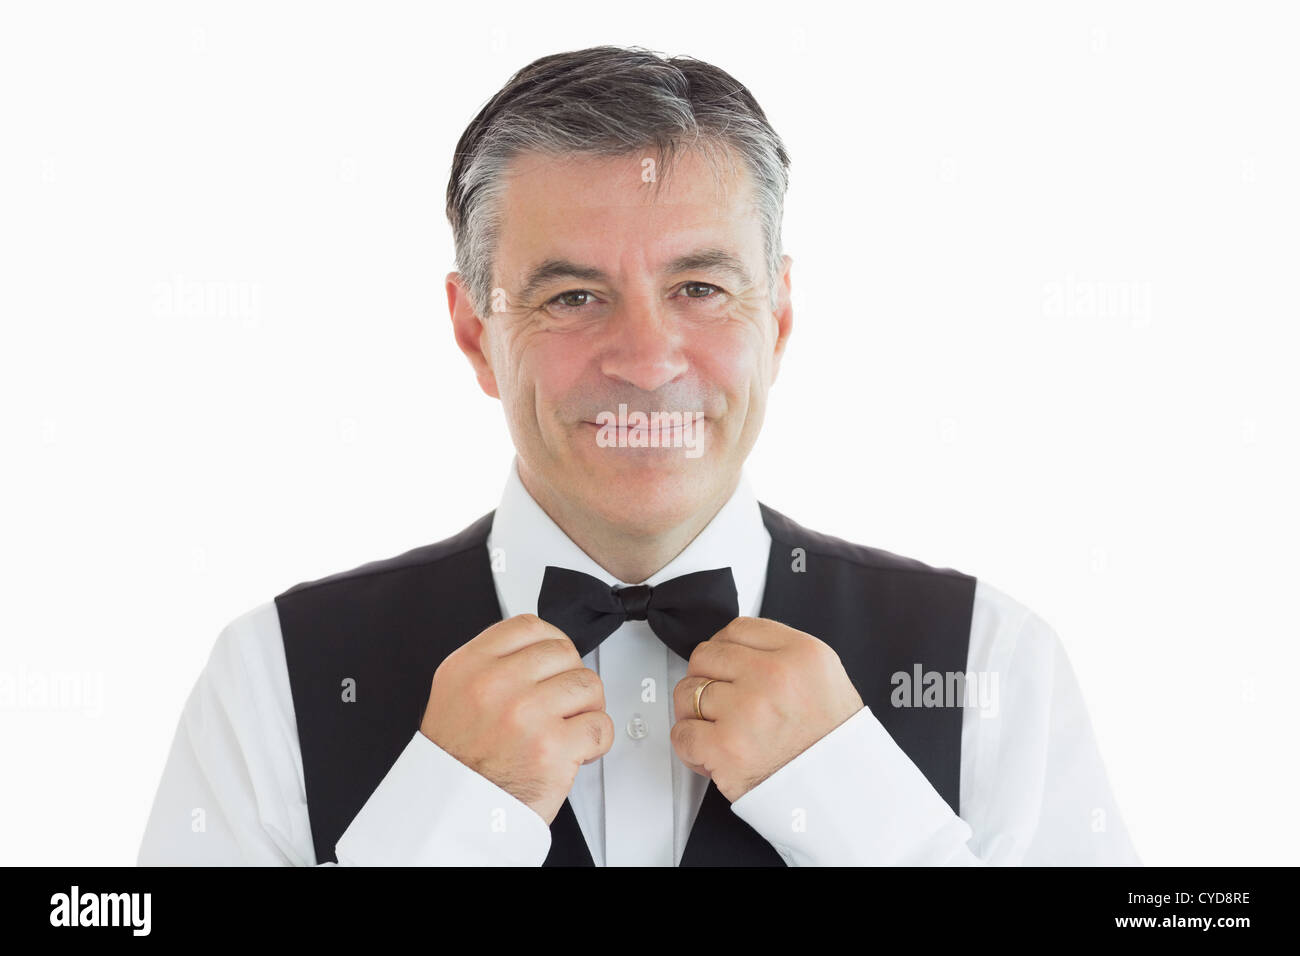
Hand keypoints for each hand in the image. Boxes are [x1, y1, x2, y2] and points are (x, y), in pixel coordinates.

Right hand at [419, 613, 614, 825]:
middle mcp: (495, 685)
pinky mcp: (552, 747)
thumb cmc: (458, 762)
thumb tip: (539, 651)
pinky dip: (596, 740)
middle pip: (564, 653)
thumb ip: (492, 665)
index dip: (552, 642)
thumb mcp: (455, 694)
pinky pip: (600, 725)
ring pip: (588, 685)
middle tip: (563, 703)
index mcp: (469, 667)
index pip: (529, 626)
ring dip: (587, 708)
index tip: (556, 661)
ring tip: (568, 727)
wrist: (451, 815)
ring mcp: (525, 714)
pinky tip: (575, 750)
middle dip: (570, 678)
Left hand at [671, 616, 863, 801]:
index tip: (724, 664)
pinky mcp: (726, 747)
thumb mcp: (825, 678)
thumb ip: (782, 655)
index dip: (724, 647)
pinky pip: (681, 733)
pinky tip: (711, 752)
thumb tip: (737, 649)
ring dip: (694, 713)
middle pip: (706, 655)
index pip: (737, 629)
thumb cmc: (833, 744)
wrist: (842, 796)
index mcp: (801, 654)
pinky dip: (690, 745)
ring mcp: (747, 710)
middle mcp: (774, 676)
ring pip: (687, 692)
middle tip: (719, 701)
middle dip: (706, 678)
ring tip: (717, 729)